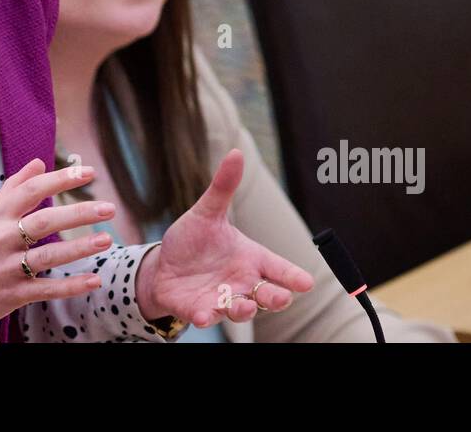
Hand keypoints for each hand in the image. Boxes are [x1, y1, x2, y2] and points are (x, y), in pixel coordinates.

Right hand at [0, 157, 119, 337]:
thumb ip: (13, 189)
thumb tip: (39, 162)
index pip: (31, 190)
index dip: (61, 179)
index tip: (89, 173)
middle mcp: (0, 239)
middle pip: (45, 220)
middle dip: (80, 213)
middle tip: (109, 208)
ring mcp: (6, 268)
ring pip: (49, 255)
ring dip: (80, 248)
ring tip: (107, 240)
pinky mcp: (12, 295)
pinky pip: (47, 289)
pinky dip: (72, 285)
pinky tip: (94, 280)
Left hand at [136, 149, 314, 327]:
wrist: (163, 266)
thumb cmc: (194, 241)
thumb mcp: (207, 213)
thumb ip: (223, 188)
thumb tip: (236, 153)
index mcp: (251, 258)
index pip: (278, 268)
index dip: (293, 276)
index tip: (307, 282)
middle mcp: (241, 282)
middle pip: (268, 295)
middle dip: (276, 298)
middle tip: (281, 297)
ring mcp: (221, 299)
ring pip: (240, 310)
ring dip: (243, 309)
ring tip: (243, 305)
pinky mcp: (198, 310)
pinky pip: (206, 316)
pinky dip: (206, 317)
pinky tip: (203, 316)